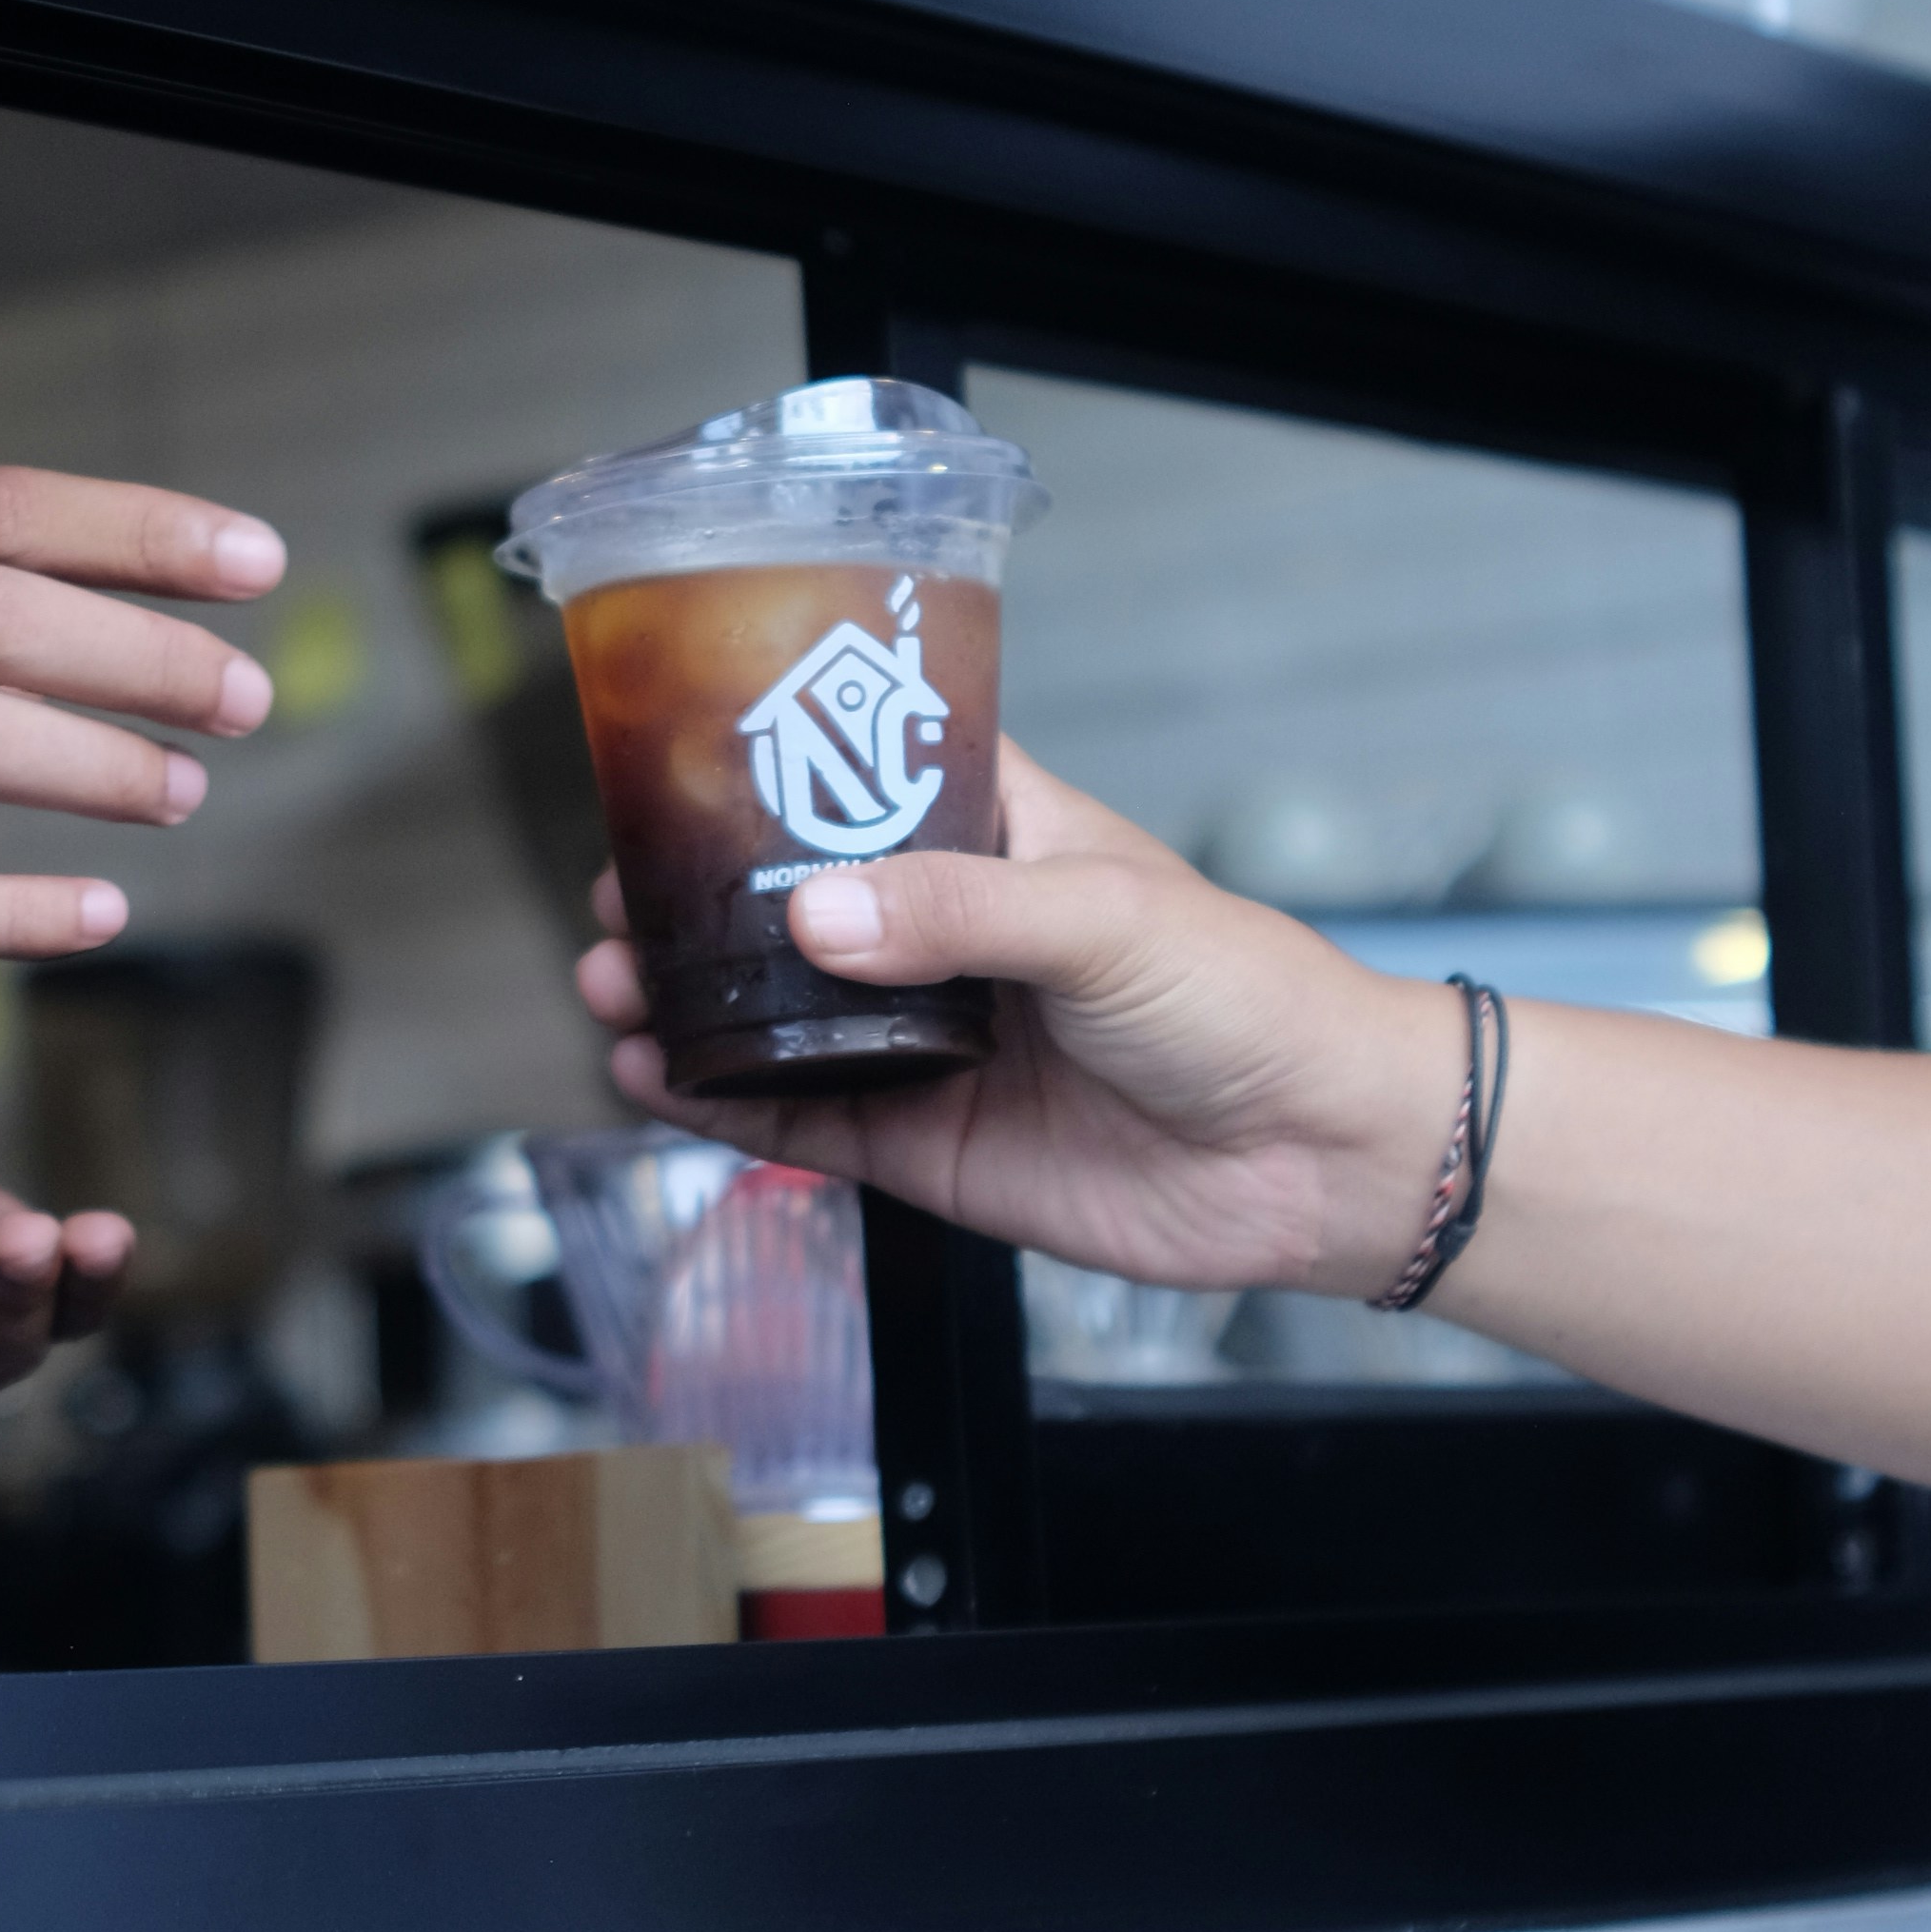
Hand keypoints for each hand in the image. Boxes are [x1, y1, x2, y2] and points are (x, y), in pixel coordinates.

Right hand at [576, 738, 1467, 1296]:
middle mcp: (946, 934)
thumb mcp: (1103, 919)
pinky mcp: (923, 1144)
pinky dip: (720, 1103)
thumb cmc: (1245, 996)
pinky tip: (653, 1078)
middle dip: (694, 905)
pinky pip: (799, 1119)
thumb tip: (815, 921)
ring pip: (777, 1017)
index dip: (764, 777)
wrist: (1318, 1157)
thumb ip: (957, 914)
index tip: (670, 774)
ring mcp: (927, 1040)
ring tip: (612, 987)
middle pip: (789, 907)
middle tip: (613, 901)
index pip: (861, 778)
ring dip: (687, 1004)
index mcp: (995, 837)